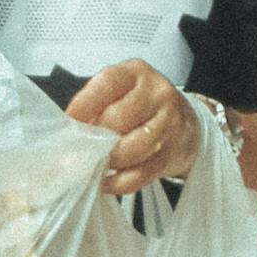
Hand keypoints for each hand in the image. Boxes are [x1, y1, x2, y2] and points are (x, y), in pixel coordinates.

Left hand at [68, 60, 199, 196]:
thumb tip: (68, 134)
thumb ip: (97, 107)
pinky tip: (106, 183)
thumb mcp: (122, 93)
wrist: (188, 125)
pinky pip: (142, 173)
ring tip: (94, 166)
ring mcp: (169, 123)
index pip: (108, 83)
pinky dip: (120, 183)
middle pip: (118, 119)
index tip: (68, 123)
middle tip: (78, 152)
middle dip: (95, 139)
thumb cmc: (144, 107)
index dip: (84, 104)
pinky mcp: (173, 153)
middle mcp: (157, 94)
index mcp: (136, 73)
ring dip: (108, 161)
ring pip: (133, 148)